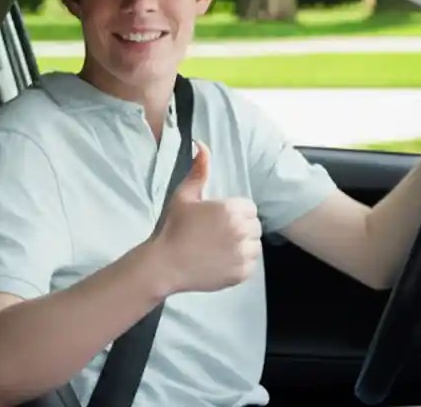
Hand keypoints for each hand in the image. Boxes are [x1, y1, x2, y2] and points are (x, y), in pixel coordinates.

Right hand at [148, 141, 261, 294]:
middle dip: (240, 228)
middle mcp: (241, 231)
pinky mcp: (242, 273)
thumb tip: (202, 145)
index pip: (249, 208)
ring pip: (255, 245)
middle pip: (254, 226)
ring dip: (243, 245)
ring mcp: (243, 254)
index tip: (218, 219)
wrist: (165, 265)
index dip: (235, 212)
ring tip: (220, 247)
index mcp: (231, 210)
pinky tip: (221, 260)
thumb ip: (198, 171)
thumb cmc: (173, 228)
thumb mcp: (184, 196)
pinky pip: (251, 264)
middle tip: (218, 234)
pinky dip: (241, 263)